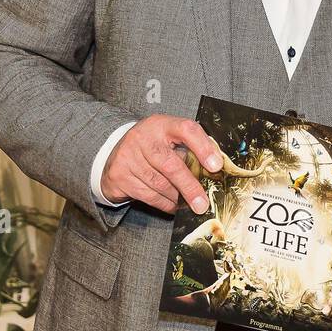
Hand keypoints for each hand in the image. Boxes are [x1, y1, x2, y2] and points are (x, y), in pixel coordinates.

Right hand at [100, 115, 222, 212]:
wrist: (115, 154)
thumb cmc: (153, 146)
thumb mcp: (169, 138)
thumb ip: (189, 149)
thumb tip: (215, 171)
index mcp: (162, 124)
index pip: (186, 129)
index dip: (203, 147)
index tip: (216, 166)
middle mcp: (143, 138)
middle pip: (170, 165)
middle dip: (190, 187)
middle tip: (203, 204)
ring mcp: (128, 157)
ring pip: (159, 184)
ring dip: (178, 198)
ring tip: (190, 205)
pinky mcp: (119, 176)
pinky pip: (148, 196)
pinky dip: (166, 204)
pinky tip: (174, 205)